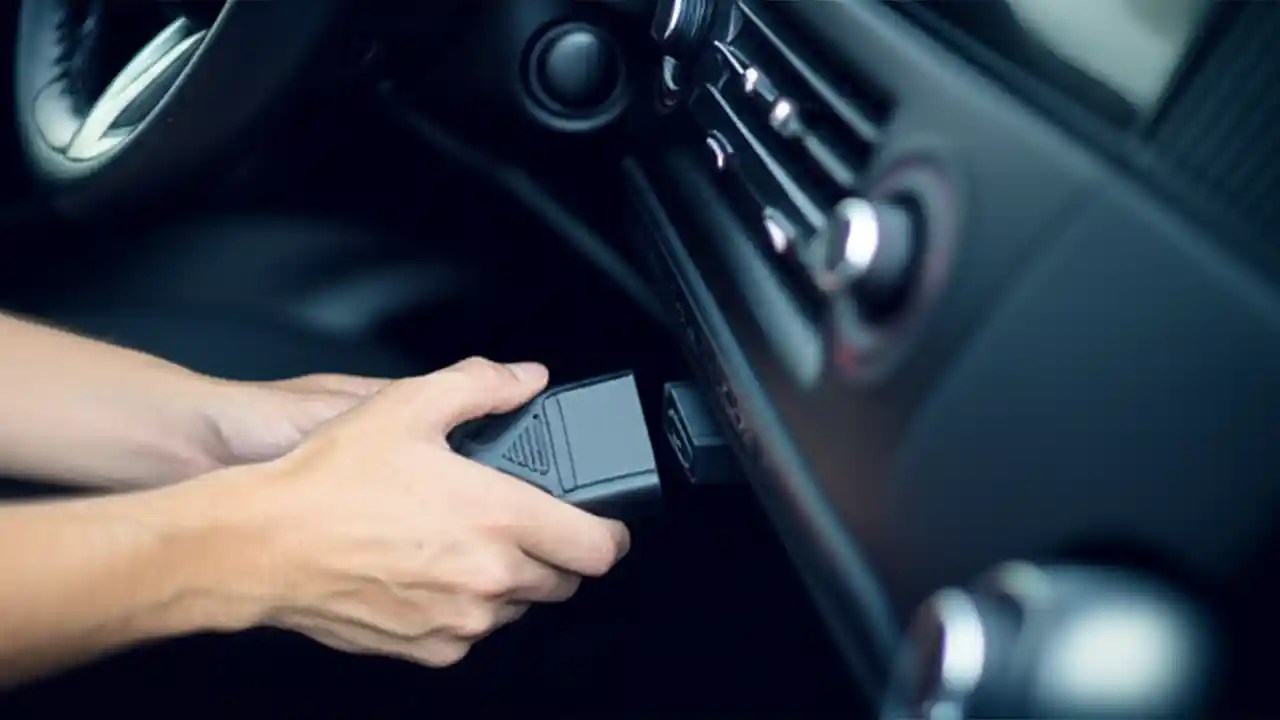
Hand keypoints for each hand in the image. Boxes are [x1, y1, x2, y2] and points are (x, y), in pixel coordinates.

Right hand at [229, 357, 629, 666]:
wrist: (261, 546)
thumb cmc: (329, 480)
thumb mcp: (408, 404)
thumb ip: (481, 385)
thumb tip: (527, 379)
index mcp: (500, 517)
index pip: (599, 547)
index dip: (610, 533)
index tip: (601, 523)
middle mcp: (490, 577)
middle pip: (564, 580)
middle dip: (554, 552)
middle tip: (520, 522)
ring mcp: (461, 620)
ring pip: (519, 607)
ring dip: (509, 579)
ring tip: (465, 542)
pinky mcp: (430, 648)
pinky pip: (474, 633)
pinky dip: (467, 607)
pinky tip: (433, 571)